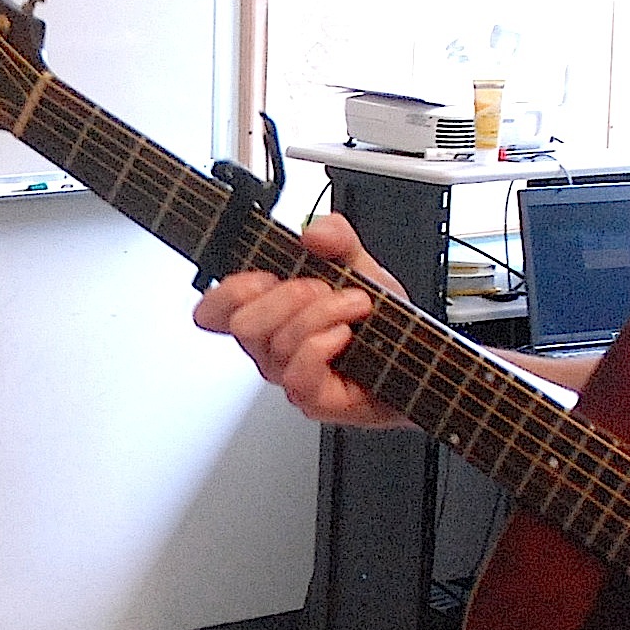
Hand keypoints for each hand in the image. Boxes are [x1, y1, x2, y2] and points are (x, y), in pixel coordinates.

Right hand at [191, 212, 409, 427]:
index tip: (266, 276)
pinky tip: (346, 335)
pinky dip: (324, 345)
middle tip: (322, 288)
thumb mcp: (360, 266)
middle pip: (242, 324)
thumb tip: (313, 230)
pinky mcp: (312, 400)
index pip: (213, 311)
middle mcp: (271, 347)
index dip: (228, 291)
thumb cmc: (381, 322)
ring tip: (355, 305)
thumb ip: (337, 239)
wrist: (416, 358)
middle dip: (287, 296)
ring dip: (323, 314)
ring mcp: (289, 375)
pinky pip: (299, 373)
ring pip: (278, 343)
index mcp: (268, 313)